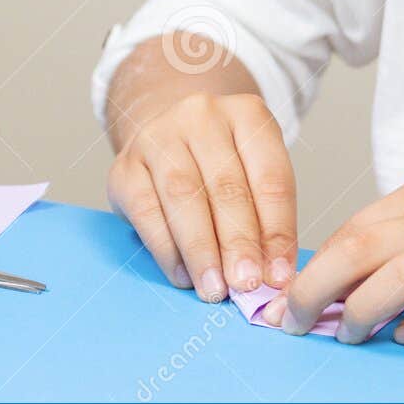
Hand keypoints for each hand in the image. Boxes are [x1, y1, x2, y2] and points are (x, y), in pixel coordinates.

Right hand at [106, 92, 296, 302]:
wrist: (168, 139)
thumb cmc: (221, 165)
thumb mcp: (254, 175)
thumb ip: (266, 220)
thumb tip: (273, 276)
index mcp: (248, 114)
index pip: (270, 177)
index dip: (277, 231)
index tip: (279, 276)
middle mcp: (202, 116)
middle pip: (226, 186)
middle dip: (239, 243)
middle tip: (245, 286)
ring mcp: (158, 136)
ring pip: (184, 197)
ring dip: (202, 251)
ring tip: (214, 289)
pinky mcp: (125, 166)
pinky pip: (146, 211)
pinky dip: (166, 249)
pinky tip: (183, 275)